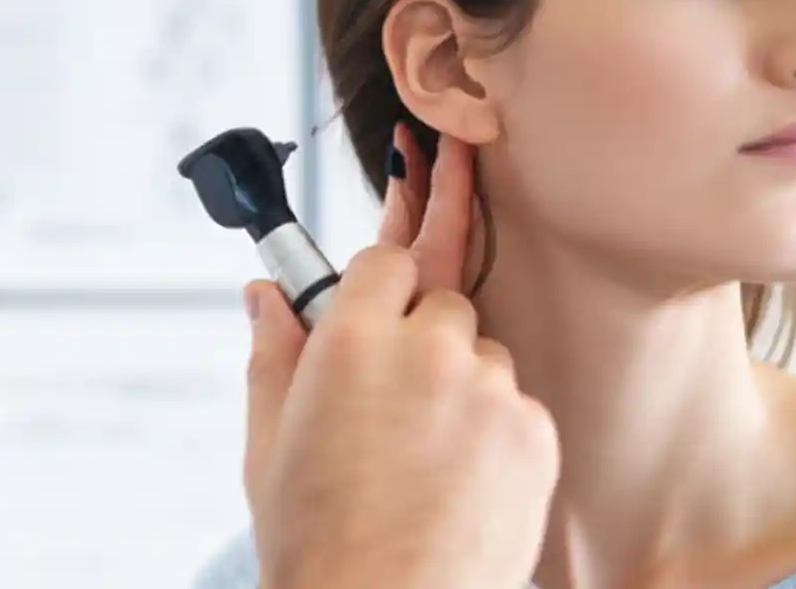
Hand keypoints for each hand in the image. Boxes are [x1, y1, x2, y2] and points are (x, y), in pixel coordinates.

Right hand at [244, 125, 560, 588]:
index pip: (387, 258)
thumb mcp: (268, 442)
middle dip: (424, 332)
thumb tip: (260, 292)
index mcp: (352, 339)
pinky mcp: (535, 432)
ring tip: (423, 456)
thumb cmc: (315, 536)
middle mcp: (427, 348)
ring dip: (461, 384)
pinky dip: (493, 430)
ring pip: (484, 354)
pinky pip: (516, 404)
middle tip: (397, 395)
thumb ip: (273, 352)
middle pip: (443, 297)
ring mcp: (490, 389)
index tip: (384, 297)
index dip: (382, 283)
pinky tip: (457, 480)